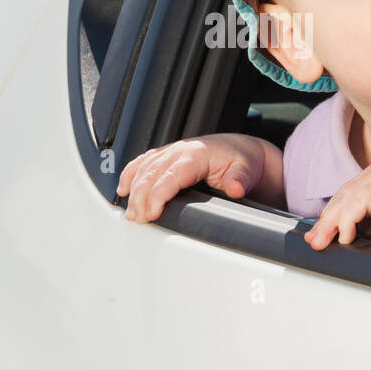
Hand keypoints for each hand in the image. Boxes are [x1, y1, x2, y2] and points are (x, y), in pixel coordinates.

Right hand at [116, 133, 275, 222]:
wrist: (243, 150)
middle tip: (138, 219)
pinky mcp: (167, 156)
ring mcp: (172, 151)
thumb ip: (240, 179)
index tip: (151, 213)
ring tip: (130, 213)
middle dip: (141, 198)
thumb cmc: (243, 160)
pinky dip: (130, 175)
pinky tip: (124, 189)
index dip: (157, 195)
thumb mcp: (247, 170)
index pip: (170, 175)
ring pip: (143, 168)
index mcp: (196, 153)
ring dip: (133, 190)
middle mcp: (180, 150)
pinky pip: (143, 162)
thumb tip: (235, 188)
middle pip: (151, 173)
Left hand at [305, 163, 370, 250]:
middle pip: (340, 198)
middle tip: (316, 243)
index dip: (327, 219)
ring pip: (345, 200)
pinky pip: (357, 203)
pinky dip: (348, 222)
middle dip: (326, 223)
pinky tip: (348, 237)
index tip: (315, 238)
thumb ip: (351, 227)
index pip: (341, 199)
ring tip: (327, 243)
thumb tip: (319, 236)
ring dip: (333, 225)